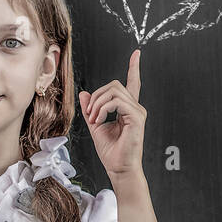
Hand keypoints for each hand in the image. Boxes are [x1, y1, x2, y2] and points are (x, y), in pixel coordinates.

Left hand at [79, 49, 145, 177]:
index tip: (136, 53)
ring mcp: (138, 112)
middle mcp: (135, 108)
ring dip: (98, 103)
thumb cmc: (111, 152)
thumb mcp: (95, 126)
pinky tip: (99, 120)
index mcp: (128, 109)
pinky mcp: (137, 117)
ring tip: (93, 119)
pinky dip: (102, 108)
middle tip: (90, 114)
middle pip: (115, 85)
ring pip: (114, 91)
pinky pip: (116, 101)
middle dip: (97, 95)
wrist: (119, 168)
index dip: (134, 67)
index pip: (133, 83)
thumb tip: (84, 93)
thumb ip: (91, 109)